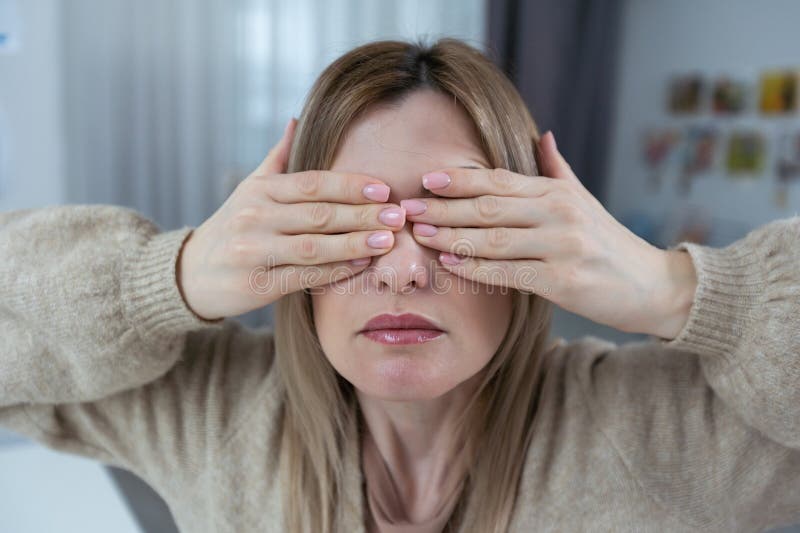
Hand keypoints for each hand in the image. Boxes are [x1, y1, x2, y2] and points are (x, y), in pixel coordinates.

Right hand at [177, 117, 405, 319]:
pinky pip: (305, 276)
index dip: (350, 185)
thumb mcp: (250, 188)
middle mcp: (255, 218)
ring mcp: (255, 251)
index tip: (382, 189)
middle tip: (396, 215)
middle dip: (362, 215)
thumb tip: (297, 120)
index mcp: (259, 191)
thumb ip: (278, 158)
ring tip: (386, 240)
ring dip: (355, 243)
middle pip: (319, 215)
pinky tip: (361, 264)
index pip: (312, 184)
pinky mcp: (257, 283)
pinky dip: (336, 270)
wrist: (191, 273)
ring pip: (315, 247)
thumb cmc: (232, 226)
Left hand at [402, 131, 695, 336]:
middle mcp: (558, 213)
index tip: (426, 179)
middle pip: (489, 206)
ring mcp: (561, 246)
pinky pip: (507, 272)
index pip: (499, 180)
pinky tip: (450, 262)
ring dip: (451, 237)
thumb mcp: (584, 200)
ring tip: (420, 234)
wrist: (653, 286)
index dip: (460, 179)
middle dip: (444, 208)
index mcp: (558, 192)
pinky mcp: (562, 280)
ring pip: (493, 239)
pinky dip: (474, 267)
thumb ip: (556, 169)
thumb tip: (540, 135)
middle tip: (408, 209)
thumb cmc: (609, 242)